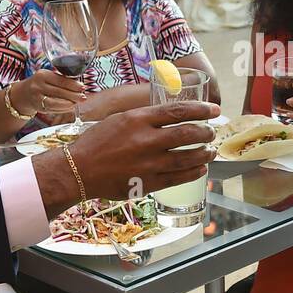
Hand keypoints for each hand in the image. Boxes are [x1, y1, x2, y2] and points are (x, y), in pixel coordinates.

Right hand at [17, 69, 86, 115]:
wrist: (24, 93)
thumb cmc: (41, 83)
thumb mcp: (48, 76)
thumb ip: (61, 79)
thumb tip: (79, 85)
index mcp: (42, 75)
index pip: (60, 80)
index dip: (73, 85)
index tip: (83, 87)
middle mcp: (37, 86)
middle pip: (59, 92)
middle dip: (74, 95)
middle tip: (83, 97)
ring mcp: (36, 98)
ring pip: (55, 103)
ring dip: (69, 104)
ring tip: (77, 103)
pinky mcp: (38, 107)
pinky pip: (53, 110)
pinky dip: (63, 109)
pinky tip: (70, 107)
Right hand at [32, 101, 218, 213]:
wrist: (79, 170)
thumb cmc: (97, 142)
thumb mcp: (119, 119)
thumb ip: (145, 118)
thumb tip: (171, 115)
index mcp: (138, 119)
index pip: (178, 111)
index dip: (201, 110)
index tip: (214, 110)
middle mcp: (146, 140)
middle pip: (187, 134)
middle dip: (205, 132)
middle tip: (212, 132)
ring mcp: (148, 163)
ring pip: (187, 158)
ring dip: (203, 154)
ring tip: (211, 151)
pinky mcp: (147, 183)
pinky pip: (178, 178)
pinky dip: (193, 173)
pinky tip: (200, 169)